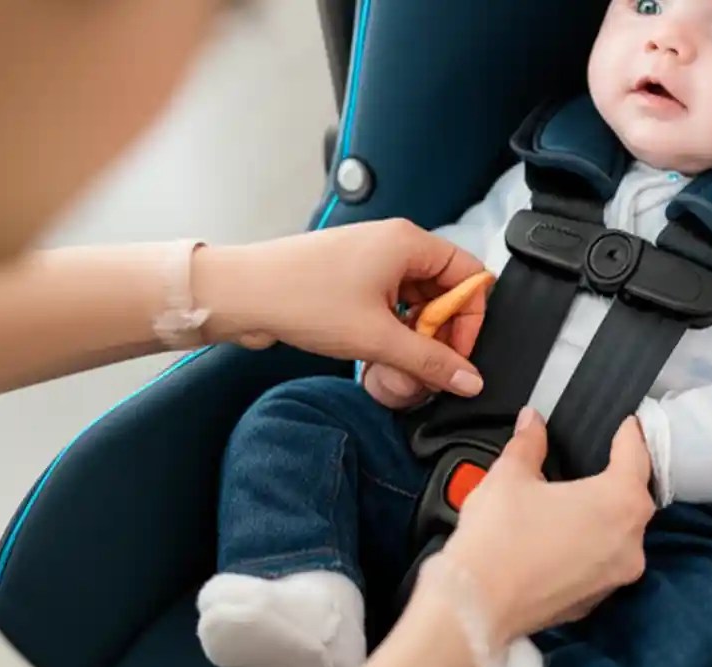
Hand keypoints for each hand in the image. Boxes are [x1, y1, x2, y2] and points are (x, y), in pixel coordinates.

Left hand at [192, 219, 487, 397]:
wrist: (241, 294)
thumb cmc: (300, 297)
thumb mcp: (376, 338)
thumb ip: (429, 361)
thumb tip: (467, 379)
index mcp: (408, 242)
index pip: (470, 276)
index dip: (470, 319)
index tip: (456, 355)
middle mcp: (393, 245)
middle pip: (445, 290)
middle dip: (441, 332)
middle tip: (428, 367)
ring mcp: (371, 260)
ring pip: (417, 301)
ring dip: (415, 336)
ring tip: (398, 363)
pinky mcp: (352, 278)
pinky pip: (391, 304)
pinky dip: (392, 331)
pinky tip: (378, 355)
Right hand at [434, 409, 655, 646]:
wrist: (476, 606)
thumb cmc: (498, 536)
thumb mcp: (509, 475)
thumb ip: (529, 443)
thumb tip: (532, 421)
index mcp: (619, 502)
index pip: (636, 456)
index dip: (629, 434)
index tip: (625, 423)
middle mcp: (630, 542)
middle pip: (634, 498)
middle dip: (618, 476)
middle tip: (599, 458)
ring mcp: (615, 577)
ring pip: (620, 534)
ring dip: (603, 515)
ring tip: (574, 499)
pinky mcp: (594, 601)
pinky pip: (601, 563)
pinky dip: (589, 547)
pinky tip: (561, 537)